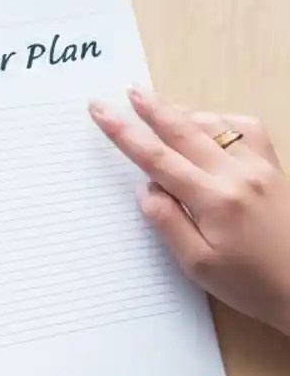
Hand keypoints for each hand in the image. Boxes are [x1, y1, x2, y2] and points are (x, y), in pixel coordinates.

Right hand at [90, 88, 289, 334]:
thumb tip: (148, 188)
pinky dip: (221, 120)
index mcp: (214, 201)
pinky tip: (208, 126)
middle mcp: (238, 175)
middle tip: (128, 90)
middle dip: (151, 108)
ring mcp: (261, 168)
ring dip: (184, 112)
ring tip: (160, 107)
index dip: (125, 132)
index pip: (157, 158)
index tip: (102, 111)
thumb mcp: (198, 265)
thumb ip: (168, 222)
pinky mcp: (275, 168)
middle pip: (185, 130)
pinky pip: (246, 129)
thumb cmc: (251, 284)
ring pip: (216, 124)